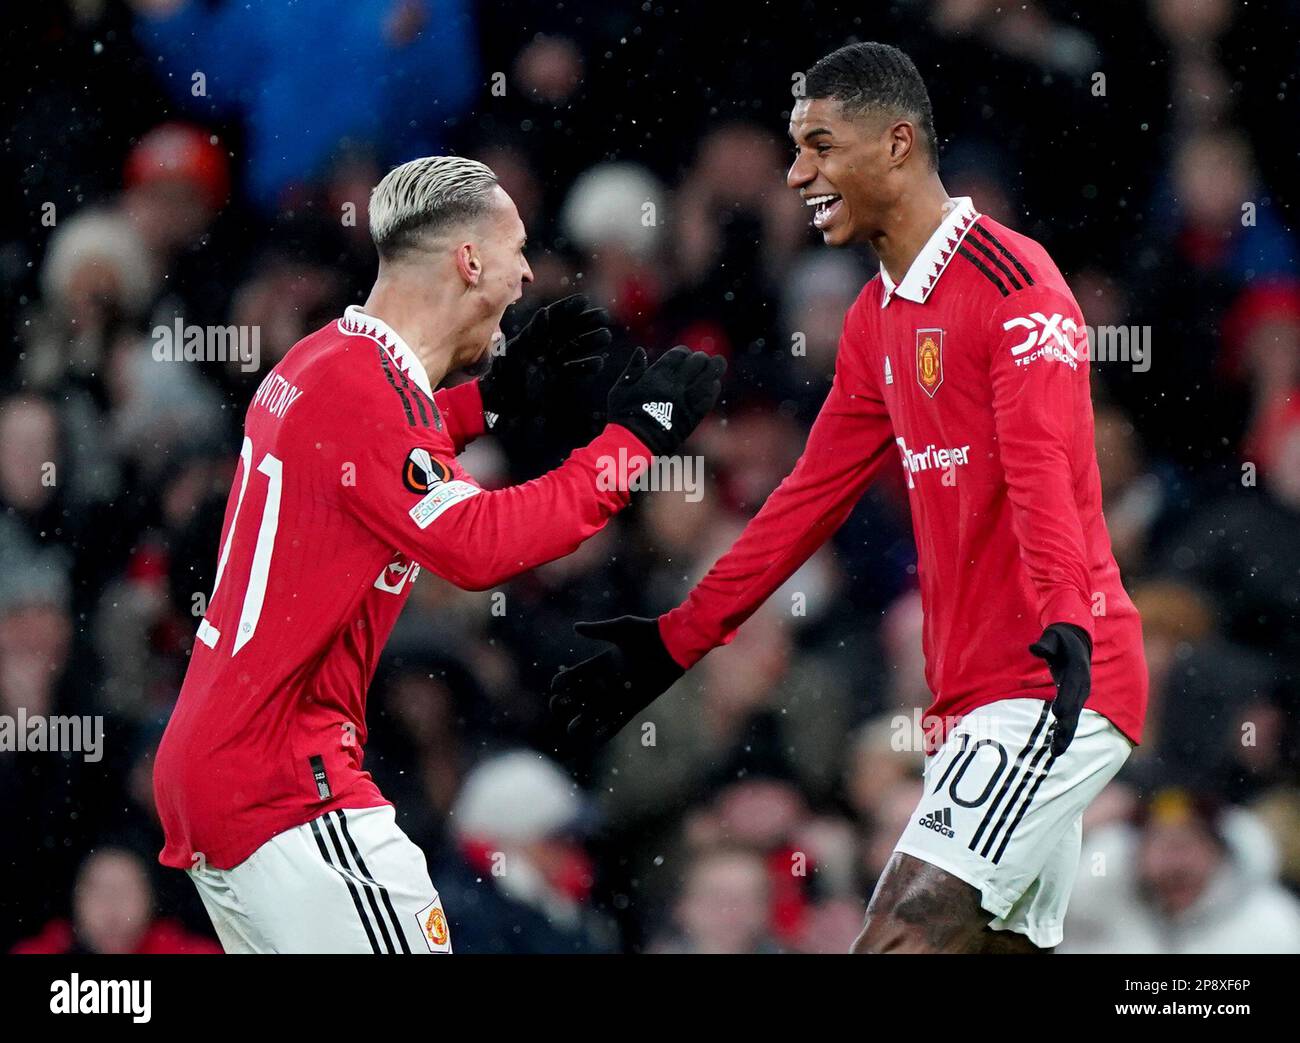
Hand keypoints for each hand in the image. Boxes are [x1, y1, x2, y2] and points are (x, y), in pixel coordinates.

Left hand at [479, 294, 612, 436]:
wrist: (499, 403)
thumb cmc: (504, 376)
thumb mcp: (515, 351)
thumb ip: (532, 333)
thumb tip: (546, 312)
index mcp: (532, 336)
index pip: (553, 317)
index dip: (568, 308)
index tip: (584, 301)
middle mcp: (543, 346)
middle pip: (568, 329)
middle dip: (586, 322)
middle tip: (603, 316)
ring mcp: (550, 361)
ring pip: (574, 347)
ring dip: (590, 341)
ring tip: (605, 336)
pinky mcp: (555, 377)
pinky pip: (574, 369)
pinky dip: (586, 365)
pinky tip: (598, 362)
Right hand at [549, 616, 684, 749]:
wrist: (672, 645)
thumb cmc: (647, 633)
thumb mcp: (621, 629)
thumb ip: (598, 630)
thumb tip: (575, 627)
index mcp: (602, 664)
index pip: (576, 675)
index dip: (563, 681)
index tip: (556, 686)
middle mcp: (608, 681)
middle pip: (581, 696)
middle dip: (567, 703)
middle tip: (557, 706)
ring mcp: (620, 694)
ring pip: (596, 712)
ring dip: (584, 721)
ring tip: (572, 729)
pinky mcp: (634, 704)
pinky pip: (618, 721)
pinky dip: (607, 730)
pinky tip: (595, 738)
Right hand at [607, 346, 725, 455]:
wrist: (635, 443)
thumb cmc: (624, 416)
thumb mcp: (621, 388)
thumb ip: (633, 368)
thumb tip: (640, 351)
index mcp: (657, 376)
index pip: (680, 354)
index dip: (684, 352)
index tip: (684, 356)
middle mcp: (675, 385)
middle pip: (698, 362)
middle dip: (701, 358)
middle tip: (702, 360)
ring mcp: (687, 400)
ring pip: (710, 377)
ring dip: (714, 369)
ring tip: (715, 365)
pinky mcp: (694, 415)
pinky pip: (710, 397)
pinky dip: (713, 388)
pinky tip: (712, 384)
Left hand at [1029, 623, 1091, 755]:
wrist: (1076, 643)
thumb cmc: (1061, 639)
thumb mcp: (1053, 637)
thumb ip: (1046, 644)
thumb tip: (1034, 648)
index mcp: (1078, 671)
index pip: (1072, 688)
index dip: (1066, 701)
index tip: (1058, 714)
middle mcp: (1082, 686)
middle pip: (1075, 709)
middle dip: (1067, 727)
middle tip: (1058, 745)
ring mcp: (1080, 696)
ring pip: (1074, 718)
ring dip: (1065, 736)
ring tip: (1056, 753)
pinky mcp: (1074, 701)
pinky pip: (1070, 719)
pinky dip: (1063, 733)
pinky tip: (1054, 748)